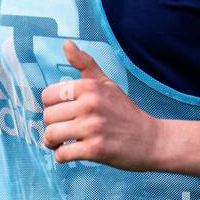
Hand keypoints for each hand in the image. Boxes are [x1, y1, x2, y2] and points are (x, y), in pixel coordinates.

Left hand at [40, 39, 164, 171]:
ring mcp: (93, 127)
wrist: (151, 141)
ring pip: (51, 135)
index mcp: (90, 87)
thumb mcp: (107, 84)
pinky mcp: (95, 149)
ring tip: (61, 144)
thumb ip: (85, 64)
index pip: (47, 95)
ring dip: (52, 143)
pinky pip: (62, 154)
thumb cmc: (125, 112)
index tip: (62, 113)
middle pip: (48, 116)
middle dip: (52, 126)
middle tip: (63, 131)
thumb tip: (66, 43)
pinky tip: (71, 153)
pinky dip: (61, 157)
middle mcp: (90, 104)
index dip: (51, 107)